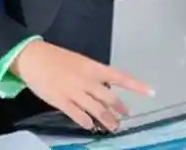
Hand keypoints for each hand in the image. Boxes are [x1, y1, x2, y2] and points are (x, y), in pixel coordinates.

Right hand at [11, 40, 152, 132]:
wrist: (34, 58)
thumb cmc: (57, 58)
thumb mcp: (80, 62)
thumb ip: (94, 76)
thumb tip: (105, 89)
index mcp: (93, 67)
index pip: (120, 76)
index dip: (137, 85)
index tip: (151, 92)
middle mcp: (87, 80)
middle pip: (109, 98)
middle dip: (119, 109)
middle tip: (125, 117)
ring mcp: (75, 91)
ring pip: (96, 109)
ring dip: (106, 120)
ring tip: (113, 127)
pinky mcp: (61, 101)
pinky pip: (78, 115)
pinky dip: (86, 121)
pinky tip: (91, 126)